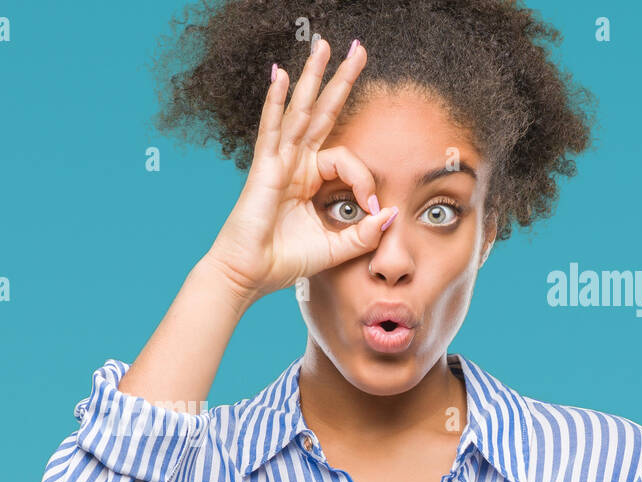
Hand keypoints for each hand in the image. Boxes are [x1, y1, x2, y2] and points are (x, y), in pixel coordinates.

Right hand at [202, 36, 396, 305]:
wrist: (248, 276)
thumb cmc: (282, 263)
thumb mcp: (336, 248)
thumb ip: (364, 233)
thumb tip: (392, 213)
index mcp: (309, 181)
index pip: (346, 160)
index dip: (365, 179)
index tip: (373, 207)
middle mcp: (294, 165)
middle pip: (322, 113)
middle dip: (341, 81)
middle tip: (358, 48)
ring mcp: (278, 162)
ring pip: (300, 111)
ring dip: (312, 77)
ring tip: (323, 45)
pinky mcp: (263, 168)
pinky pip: (272, 127)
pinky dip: (275, 101)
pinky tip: (281, 75)